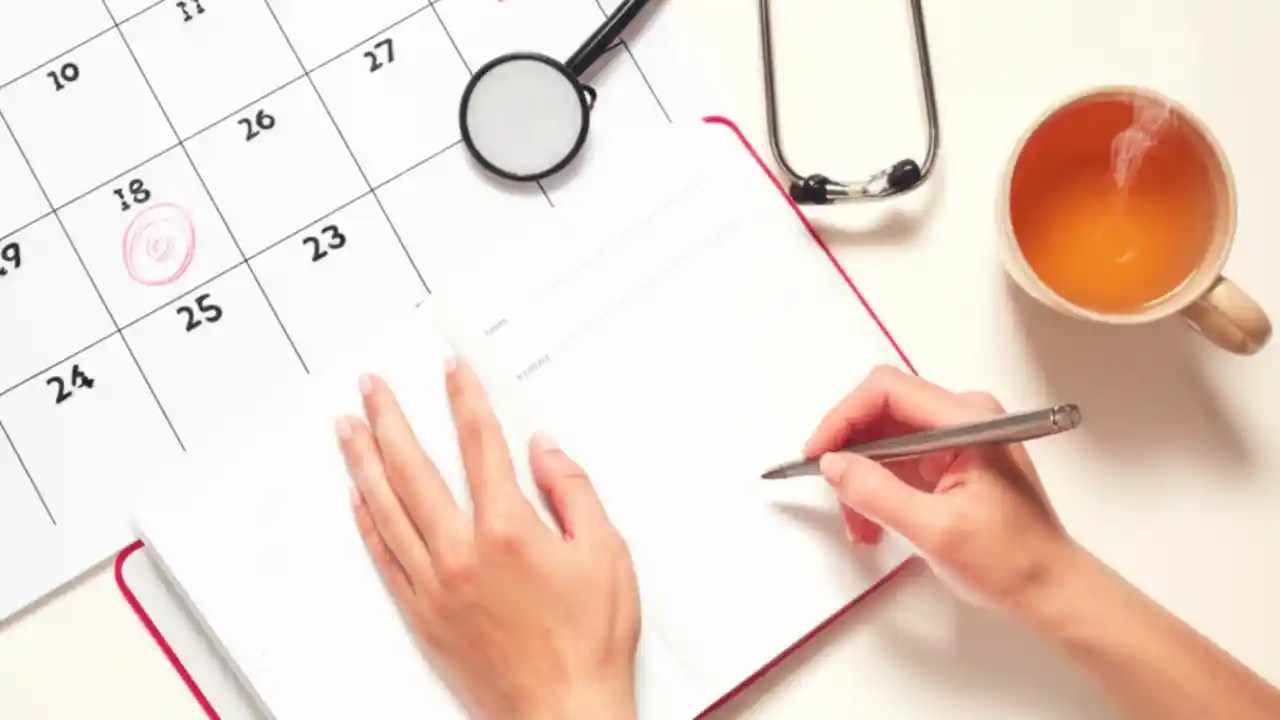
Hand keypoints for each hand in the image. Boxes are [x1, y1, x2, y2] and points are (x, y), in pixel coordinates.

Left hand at [336, 356, 639, 719]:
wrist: (564, 712)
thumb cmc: (589, 641)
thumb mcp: (605, 553)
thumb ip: (573, 491)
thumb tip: (544, 450)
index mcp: (508, 531)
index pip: (480, 445)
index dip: (464, 400)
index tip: (450, 371)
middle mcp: (462, 553)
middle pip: (415, 468)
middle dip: (391, 418)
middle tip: (372, 386)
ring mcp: (435, 585)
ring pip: (388, 507)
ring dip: (364, 461)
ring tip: (348, 427)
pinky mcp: (422, 615)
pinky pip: (383, 556)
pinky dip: (366, 521)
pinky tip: (357, 497)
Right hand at [806, 366, 1080, 615]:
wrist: (1051, 590)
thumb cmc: (1009, 562)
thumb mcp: (934, 530)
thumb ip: (877, 492)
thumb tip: (832, 464)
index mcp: (969, 421)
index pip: (887, 391)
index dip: (843, 418)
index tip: (817, 454)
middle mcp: (965, 417)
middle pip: (882, 412)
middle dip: (852, 455)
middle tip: (835, 497)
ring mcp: (960, 437)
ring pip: (886, 439)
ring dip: (864, 478)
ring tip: (861, 526)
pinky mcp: (954, 459)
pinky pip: (901, 459)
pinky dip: (880, 488)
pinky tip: (876, 523)